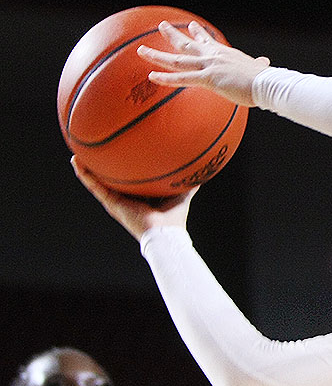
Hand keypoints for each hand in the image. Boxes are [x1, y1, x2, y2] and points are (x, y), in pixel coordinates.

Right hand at [72, 157, 195, 241]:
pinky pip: (95, 186)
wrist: (164, 233)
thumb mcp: (181, 194)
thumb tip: (201, 168)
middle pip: (111, 181)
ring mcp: (116, 202)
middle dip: (102, 168)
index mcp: (139, 198)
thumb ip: (187, 183)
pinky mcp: (111, 204)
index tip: (118, 157)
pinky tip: (76, 162)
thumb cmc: (174, 219)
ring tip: (77, 154)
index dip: (123, 171)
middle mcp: (125, 199)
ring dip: (87, 168)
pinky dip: (85, 174)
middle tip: (94, 152)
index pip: (129, 182)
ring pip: (97, 182)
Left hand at [138, 21, 270, 107]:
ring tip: (141, 50)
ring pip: (177, 59)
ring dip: (157, 55)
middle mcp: (213, 56)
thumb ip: (258, 65)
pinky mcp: (208, 79)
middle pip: (188, 44)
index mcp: (224, 53)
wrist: (267, 83)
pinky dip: (166, 78)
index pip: (208, 41)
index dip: (198, 33)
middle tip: (162, 26)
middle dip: (172, 35)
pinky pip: (182, 78)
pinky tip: (152, 76)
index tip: (190, 26)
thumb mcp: (258, 68)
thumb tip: (265, 63)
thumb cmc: (264, 79)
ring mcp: (208, 66)